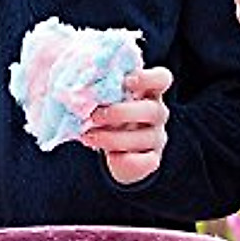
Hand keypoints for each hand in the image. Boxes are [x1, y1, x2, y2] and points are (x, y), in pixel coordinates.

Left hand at [82, 66, 172, 184]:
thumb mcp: (99, 93)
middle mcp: (156, 111)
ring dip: (114, 138)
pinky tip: (109, 156)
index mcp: (148, 89)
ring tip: (89, 136)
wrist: (99, 138)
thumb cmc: (99, 106)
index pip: (162, 78)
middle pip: (153, 110)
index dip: (148, 78)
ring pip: (146, 137)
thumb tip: (77, 79)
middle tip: (95, 115)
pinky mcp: (151, 158)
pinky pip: (146, 163)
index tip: (127, 81)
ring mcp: (156, 136)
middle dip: (122, 113)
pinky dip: (126, 160)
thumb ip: (96, 86)